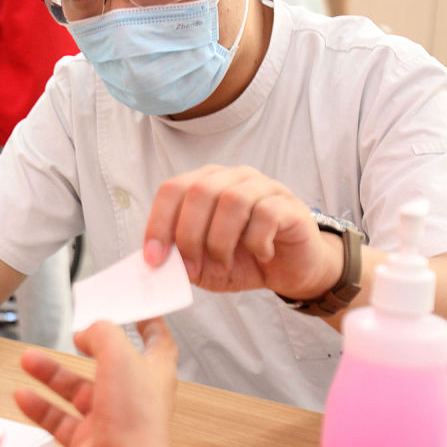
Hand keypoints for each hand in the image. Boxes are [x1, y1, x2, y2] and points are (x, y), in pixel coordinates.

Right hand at [15, 320, 206, 446]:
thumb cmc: (135, 419)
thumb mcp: (120, 356)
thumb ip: (103, 334)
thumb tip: (89, 331)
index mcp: (153, 372)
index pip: (157, 341)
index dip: (149, 323)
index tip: (137, 310)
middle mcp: (133, 395)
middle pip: (107, 364)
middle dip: (86, 348)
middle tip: (73, 334)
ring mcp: (109, 419)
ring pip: (76, 390)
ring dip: (52, 374)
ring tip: (28, 359)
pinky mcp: (87, 441)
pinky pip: (59, 419)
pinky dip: (41, 407)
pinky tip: (23, 396)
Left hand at [142, 165, 340, 299]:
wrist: (292, 269)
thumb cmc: (244, 260)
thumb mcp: (204, 265)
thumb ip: (180, 259)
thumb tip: (157, 261)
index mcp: (205, 184)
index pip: (172, 190)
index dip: (158, 223)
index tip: (154, 259)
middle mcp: (232, 178)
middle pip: (200, 191)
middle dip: (189, 236)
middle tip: (190, 269)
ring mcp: (263, 187)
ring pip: (232, 201)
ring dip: (220, 242)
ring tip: (223, 265)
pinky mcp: (289, 204)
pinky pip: (266, 214)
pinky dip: (257, 241)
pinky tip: (261, 255)